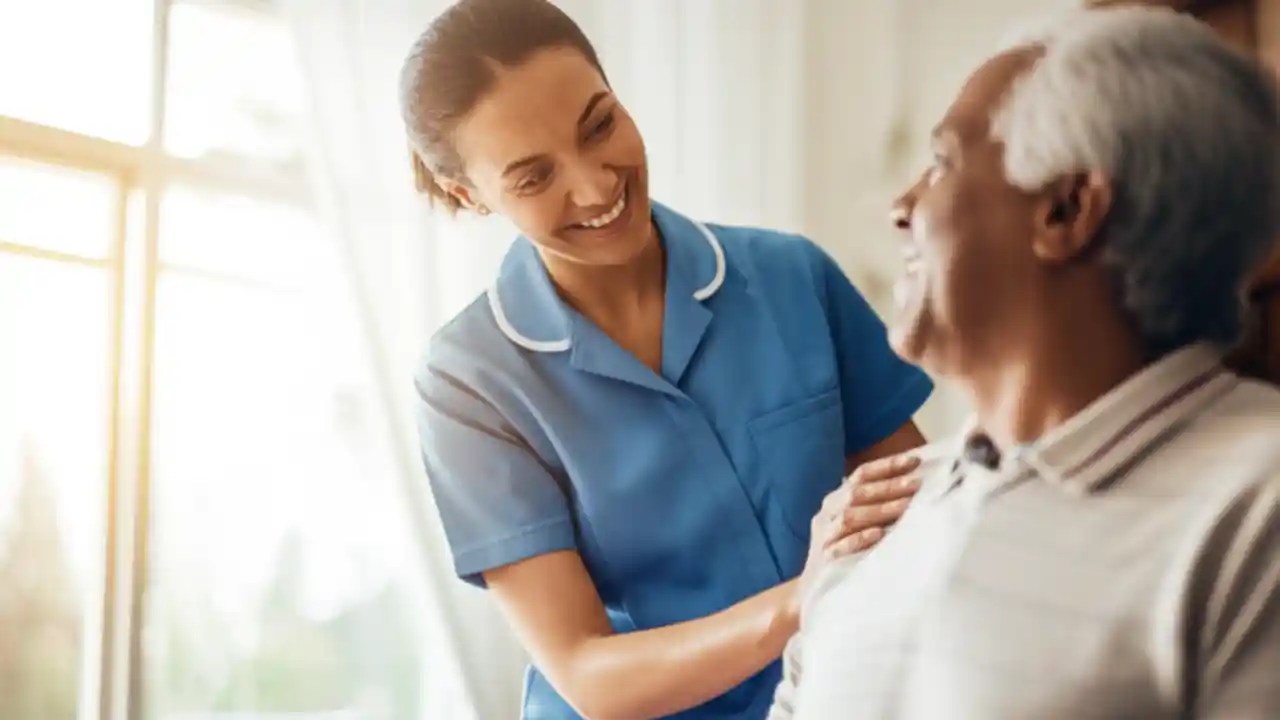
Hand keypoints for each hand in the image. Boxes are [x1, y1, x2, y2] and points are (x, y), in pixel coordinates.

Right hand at [791, 452, 922, 617]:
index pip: (861, 475)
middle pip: (857, 493)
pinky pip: (841, 547)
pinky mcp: (825, 559)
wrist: (815, 589)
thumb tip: (917, 486)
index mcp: (837, 500)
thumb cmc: (846, 551)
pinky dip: (859, 539)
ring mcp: (824, 536)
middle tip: (916, 484)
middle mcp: (828, 513)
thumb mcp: (857, 523)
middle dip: (888, 487)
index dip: (886, 466)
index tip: (914, 461)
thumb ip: (878, 505)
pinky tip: (878, 535)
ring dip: (879, 510)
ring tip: (906, 506)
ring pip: (850, 517)